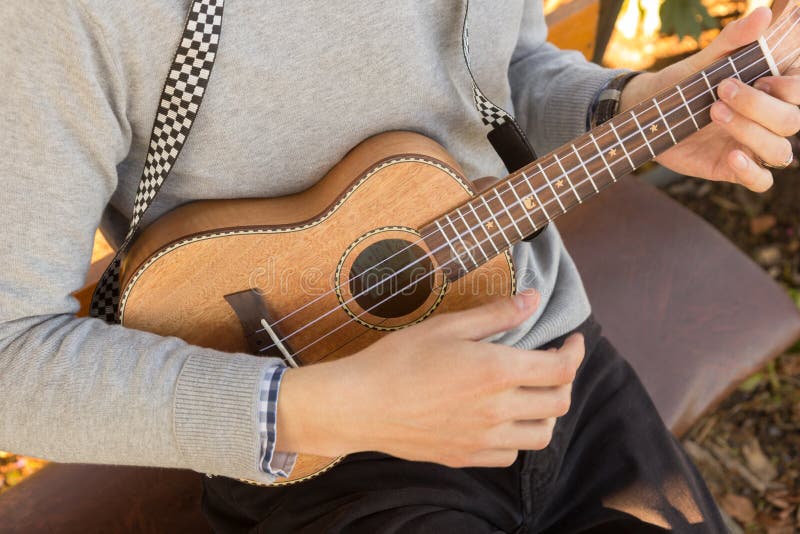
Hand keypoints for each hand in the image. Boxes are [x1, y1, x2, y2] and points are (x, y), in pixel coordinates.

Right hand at [275, 290, 584, 467]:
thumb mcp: (446, 326)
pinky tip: (501, 419)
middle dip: (565, 380)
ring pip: (541, 436)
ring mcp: (483, 438)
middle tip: (552, 364)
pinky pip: (509, 455)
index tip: (572, 341)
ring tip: (531, 395)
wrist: (360, 405)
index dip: (576, 353)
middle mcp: (497, 409)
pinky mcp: (465, 456)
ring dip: (547, 413)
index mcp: (496, 371)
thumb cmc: (398, 359)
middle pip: (558, 403)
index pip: (561, 369)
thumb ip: (496, 314)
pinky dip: (516, 437)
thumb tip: (533, 299)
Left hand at [619, 7, 799, 191]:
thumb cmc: (681, 84)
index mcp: (772, 90)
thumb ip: (734, 40)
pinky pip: (761, 181)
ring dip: (750, 132)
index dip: (791, 88)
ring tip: (714, 114)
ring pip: (780, 150)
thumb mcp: (704, 61)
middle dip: (759, 107)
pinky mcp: (734, 168)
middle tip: (721, 91)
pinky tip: (732, 155)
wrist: (647, 113)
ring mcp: (753, 145)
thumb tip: (763, 14)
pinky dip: (752, 171)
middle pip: (792, 121)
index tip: (761, 78)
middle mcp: (769, 119)